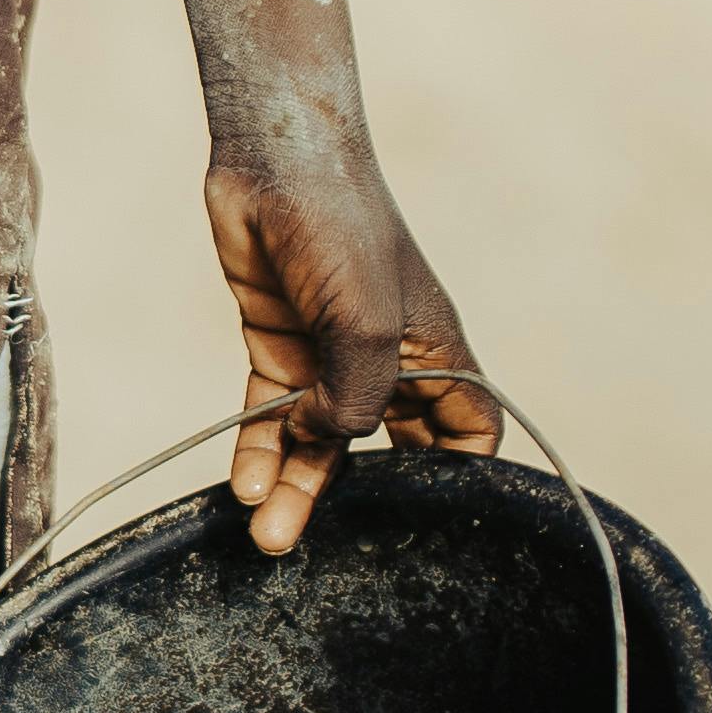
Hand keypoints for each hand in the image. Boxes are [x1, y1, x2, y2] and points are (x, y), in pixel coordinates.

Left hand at [206, 151, 501, 552]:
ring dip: (298, 488)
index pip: (466, 435)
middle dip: (362, 504)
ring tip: (269, 541)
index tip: (434, 530)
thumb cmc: (343, 229)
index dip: (458, 483)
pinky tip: (245, 486)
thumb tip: (324, 444)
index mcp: (435, 353)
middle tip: (329, 550)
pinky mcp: (277, 344)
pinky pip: (271, 414)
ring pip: (320, 441)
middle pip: (385, 452)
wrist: (274, 162)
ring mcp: (329, 355)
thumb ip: (357, 401)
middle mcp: (387, 361)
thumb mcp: (365, 325)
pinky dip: (260, 449)